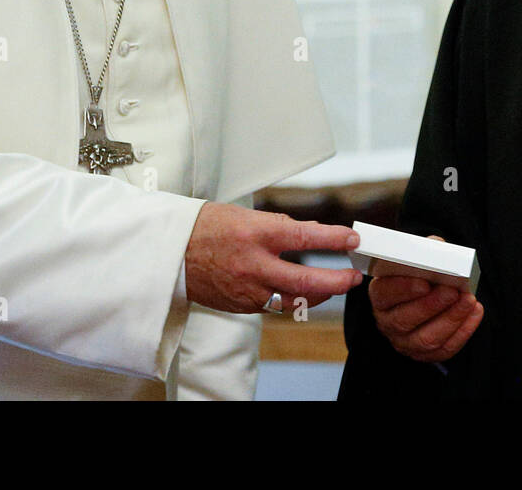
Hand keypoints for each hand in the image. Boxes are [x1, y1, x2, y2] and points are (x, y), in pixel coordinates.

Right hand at [183, 203, 362, 313]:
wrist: (168, 254)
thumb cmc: (204, 229)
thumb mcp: (245, 216)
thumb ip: (281, 226)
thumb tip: (313, 230)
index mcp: (254, 235)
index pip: (305, 236)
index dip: (334, 239)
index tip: (352, 239)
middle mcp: (253, 265)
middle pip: (306, 279)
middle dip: (336, 281)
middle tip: (353, 277)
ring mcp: (248, 289)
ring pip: (294, 300)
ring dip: (320, 295)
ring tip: (336, 286)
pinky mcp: (242, 305)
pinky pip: (276, 306)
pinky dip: (294, 300)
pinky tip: (305, 293)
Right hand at [370, 236, 482, 362]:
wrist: (430, 293)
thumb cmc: (422, 274)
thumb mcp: (419, 258)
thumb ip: (425, 250)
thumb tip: (438, 247)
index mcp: (381, 295)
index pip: (385, 294)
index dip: (403, 289)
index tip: (424, 282)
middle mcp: (388, 321)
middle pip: (405, 319)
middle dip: (432, 305)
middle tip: (452, 290)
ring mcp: (405, 341)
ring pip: (426, 338)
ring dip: (451, 318)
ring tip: (468, 300)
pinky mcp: (425, 354)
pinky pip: (444, 349)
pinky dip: (463, 331)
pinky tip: (474, 312)